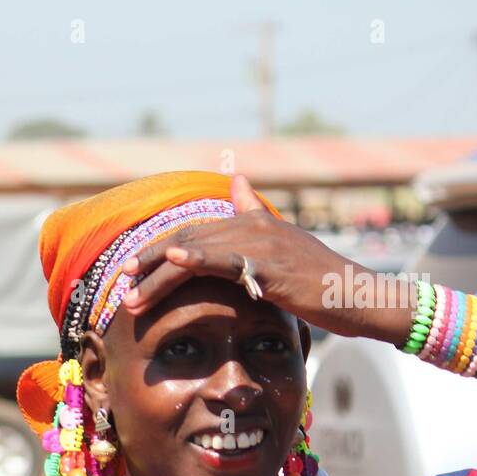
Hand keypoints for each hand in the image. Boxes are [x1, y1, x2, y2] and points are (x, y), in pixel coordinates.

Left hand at [119, 174, 403, 339]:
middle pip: (186, 241)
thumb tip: (238, 179)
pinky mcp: (271, 266)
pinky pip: (227, 260)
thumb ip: (254, 211)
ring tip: (130, 294)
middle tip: (119, 283)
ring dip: (158, 274)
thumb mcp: (283, 243)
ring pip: (196, 253)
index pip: (192, 233)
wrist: (357, 296)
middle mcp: (251, 227)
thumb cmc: (319, 280)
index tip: (130, 269)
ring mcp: (261, 244)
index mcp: (250, 223)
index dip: (158, 250)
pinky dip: (198, 257)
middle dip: (148, 263)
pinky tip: (174, 260)